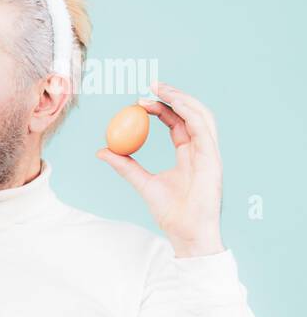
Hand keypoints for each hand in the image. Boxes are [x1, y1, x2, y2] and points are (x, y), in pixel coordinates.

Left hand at [96, 81, 223, 257]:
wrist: (186, 232)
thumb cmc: (170, 212)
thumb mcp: (142, 182)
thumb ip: (125, 165)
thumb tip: (101, 151)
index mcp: (189, 153)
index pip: (177, 122)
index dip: (162, 107)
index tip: (139, 100)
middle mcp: (201, 149)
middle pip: (191, 113)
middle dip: (174, 95)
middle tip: (151, 84)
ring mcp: (209, 153)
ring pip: (201, 115)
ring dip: (182, 99)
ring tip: (160, 89)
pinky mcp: (213, 158)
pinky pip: (202, 128)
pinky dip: (189, 113)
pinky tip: (172, 104)